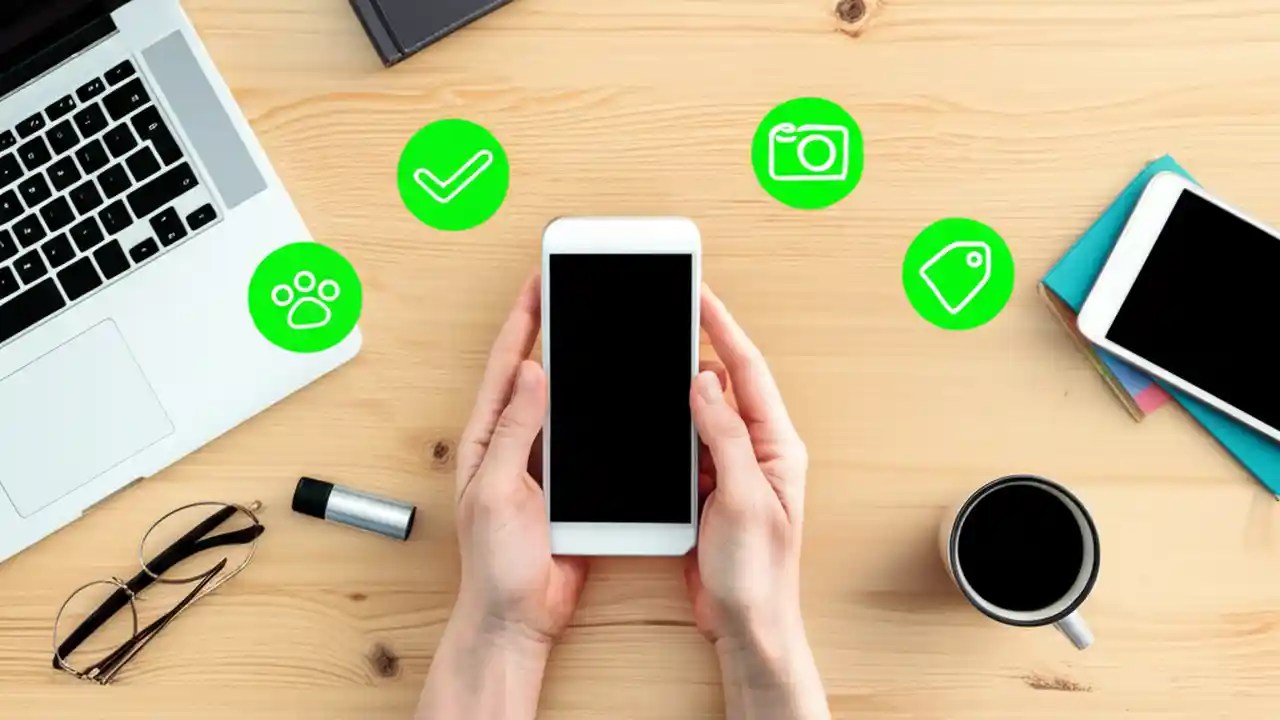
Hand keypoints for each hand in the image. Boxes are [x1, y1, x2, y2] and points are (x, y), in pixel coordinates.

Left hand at [417, 272, 585, 719]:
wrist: (518, 617)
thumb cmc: (494, 565)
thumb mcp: (499, 491)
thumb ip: (515, 431)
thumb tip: (532, 372)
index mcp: (487, 438)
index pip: (506, 364)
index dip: (523, 320)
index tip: (540, 281)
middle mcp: (513, 443)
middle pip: (536, 373)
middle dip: (552, 329)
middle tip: (573, 289)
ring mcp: (542, 463)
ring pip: (565, 403)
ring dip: (581, 368)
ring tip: (600, 329)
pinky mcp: (570, 485)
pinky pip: (588, 439)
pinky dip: (601, 414)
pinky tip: (618, 396)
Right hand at [686, 285, 829, 719]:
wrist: (747, 627)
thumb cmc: (759, 574)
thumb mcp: (743, 498)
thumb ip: (726, 436)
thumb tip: (706, 381)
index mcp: (776, 446)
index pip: (748, 372)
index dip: (722, 329)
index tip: (699, 296)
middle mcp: (756, 452)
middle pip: (723, 385)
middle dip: (696, 350)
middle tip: (667, 315)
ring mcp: (731, 471)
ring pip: (700, 414)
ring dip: (678, 392)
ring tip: (652, 359)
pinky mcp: (707, 490)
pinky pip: (685, 447)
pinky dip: (668, 430)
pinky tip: (650, 419)